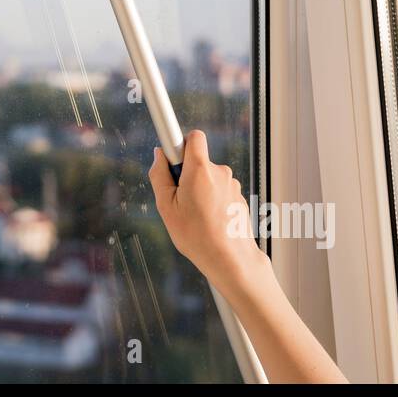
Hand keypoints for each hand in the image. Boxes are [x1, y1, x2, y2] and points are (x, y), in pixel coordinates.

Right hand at [148, 129, 266, 298]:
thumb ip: (159, 176)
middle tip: (179, 199)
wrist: (230, 259)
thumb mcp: (166, 207)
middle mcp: (219, 172)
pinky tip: (209, 221)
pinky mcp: (239, 196)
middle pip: (197, 161)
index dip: (179, 142)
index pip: (193, 137)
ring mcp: (232, 184)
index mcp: (200, 169)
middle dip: (186, 174)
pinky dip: (212, 200)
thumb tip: (159, 156)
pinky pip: (219, 190)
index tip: (169, 148)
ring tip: (196, 216)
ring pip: (208, 178)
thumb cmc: (197, 236)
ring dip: (200, 190)